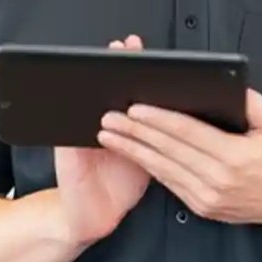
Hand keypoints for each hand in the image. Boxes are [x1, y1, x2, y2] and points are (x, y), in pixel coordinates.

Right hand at [54, 35, 151, 244]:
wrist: (90, 216)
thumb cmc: (120, 187)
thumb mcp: (147, 156)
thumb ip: (161, 136)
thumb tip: (195, 119)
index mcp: (122, 125)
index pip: (126, 88)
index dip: (133, 65)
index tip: (139, 46)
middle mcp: (101, 123)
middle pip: (105, 86)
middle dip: (115, 64)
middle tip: (124, 46)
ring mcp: (80, 131)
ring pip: (87, 98)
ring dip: (95, 79)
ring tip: (105, 61)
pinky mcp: (67, 146)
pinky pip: (70, 124)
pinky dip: (76, 109)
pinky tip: (84, 95)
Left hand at [99, 87, 261, 227]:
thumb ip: (252, 102)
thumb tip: (229, 83)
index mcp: (236, 157)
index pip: (188, 133)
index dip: (159, 120)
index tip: (135, 108)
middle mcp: (219, 180)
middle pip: (168, 150)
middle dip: (135, 132)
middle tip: (110, 117)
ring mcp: (208, 197)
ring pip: (162, 169)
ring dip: (133, 150)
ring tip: (110, 134)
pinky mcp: (201, 207)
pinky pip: (169, 183)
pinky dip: (148, 166)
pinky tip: (132, 152)